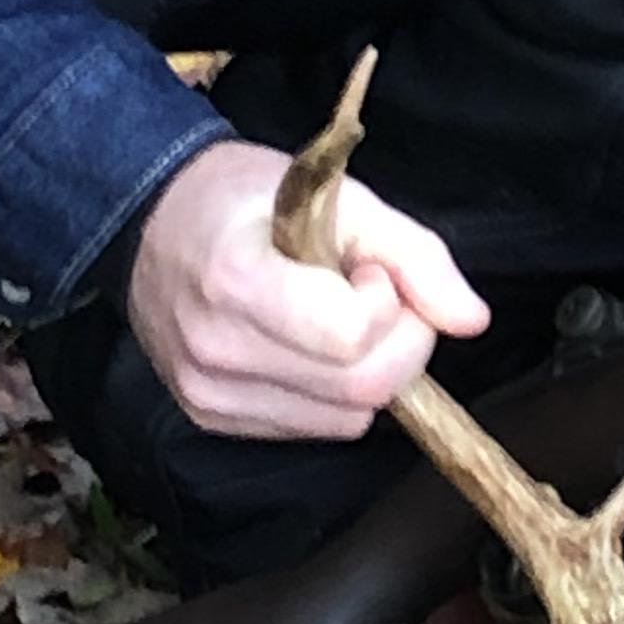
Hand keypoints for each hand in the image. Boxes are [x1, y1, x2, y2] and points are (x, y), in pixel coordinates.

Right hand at [127, 139, 489, 440]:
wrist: (151, 221)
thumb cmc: (244, 200)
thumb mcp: (340, 197)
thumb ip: (415, 254)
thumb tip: (472, 320)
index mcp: (238, 283)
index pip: (353, 336)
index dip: (387, 304)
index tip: (368, 270)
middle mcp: (216, 351)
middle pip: (360, 388)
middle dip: (398, 343)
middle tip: (371, 294)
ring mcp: (208, 394)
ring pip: (346, 419)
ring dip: (368, 371)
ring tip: (331, 316)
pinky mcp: (212, 420)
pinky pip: (313, 427)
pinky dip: (333, 392)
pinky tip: (306, 343)